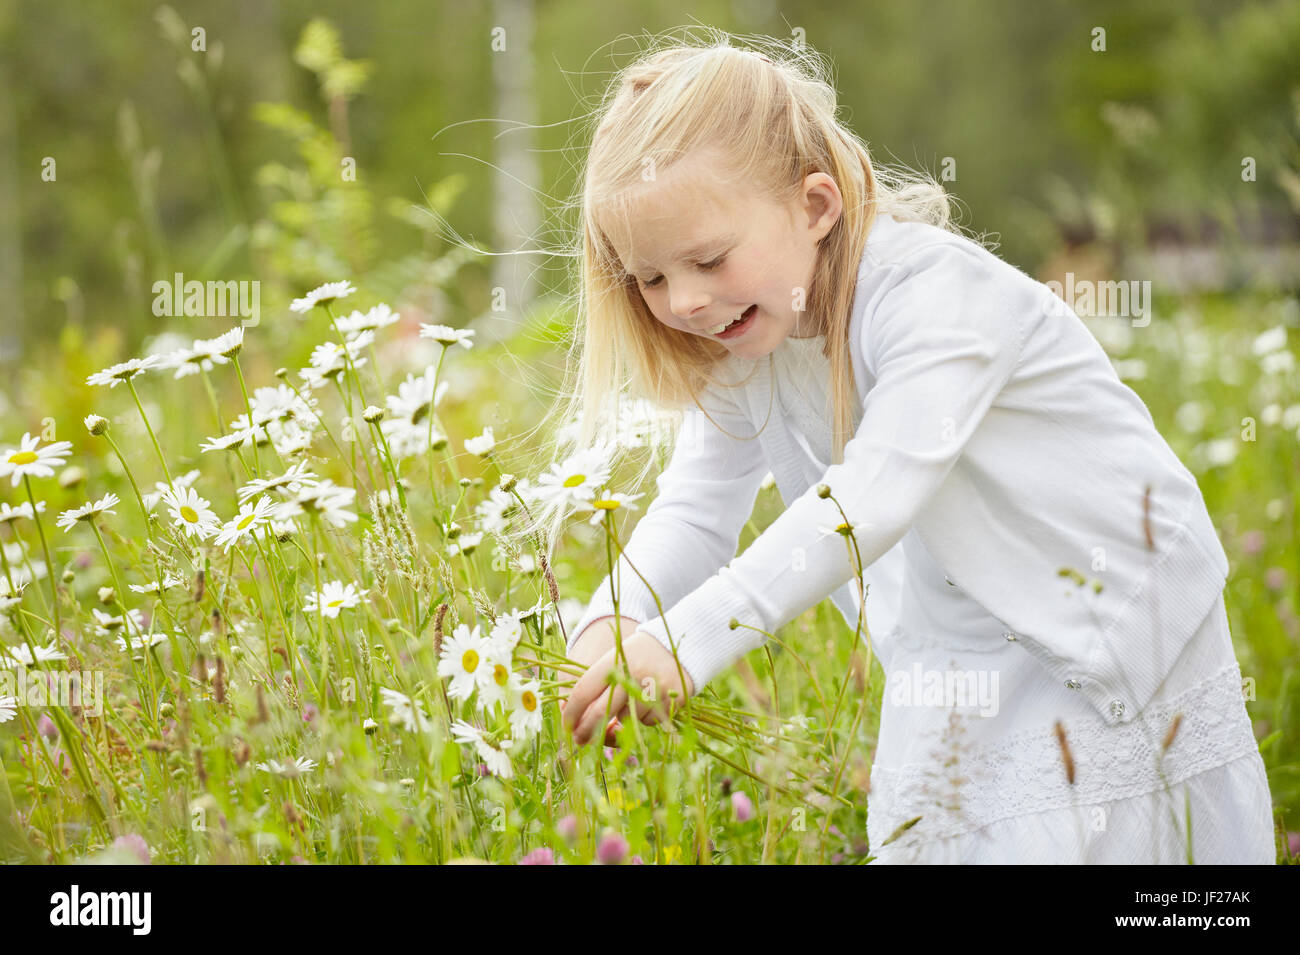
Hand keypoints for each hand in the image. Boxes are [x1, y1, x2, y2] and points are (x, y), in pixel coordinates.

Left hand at [561, 629, 695, 746]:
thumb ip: (597, 685)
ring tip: (633, 699)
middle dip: (586, 731)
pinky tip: (651, 700)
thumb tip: (575, 720)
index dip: (571, 712)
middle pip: (599, 713)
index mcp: (613, 662)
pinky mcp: (671, 701)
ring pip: (626, 719)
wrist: (682, 647)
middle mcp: (632, 675)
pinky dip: (645, 717)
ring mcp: (653, 689)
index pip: (583, 691)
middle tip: (579, 740)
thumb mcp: (616, 659)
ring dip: (623, 719)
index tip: (565, 725)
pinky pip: (648, 722)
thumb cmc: (640, 656)